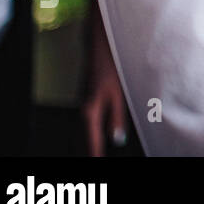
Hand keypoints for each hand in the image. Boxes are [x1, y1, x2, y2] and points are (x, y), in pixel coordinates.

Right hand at [82, 12, 128, 155]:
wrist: (102, 39)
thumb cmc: (112, 61)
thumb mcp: (119, 92)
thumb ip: (118, 117)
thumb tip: (117, 139)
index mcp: (90, 110)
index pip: (92, 142)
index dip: (96, 155)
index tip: (100, 164)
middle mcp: (83, 108)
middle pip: (85, 139)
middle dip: (92, 151)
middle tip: (98, 159)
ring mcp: (85, 102)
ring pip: (86, 130)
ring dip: (92, 141)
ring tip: (98, 152)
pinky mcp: (89, 97)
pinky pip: (89, 120)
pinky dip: (93, 130)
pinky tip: (101, 134)